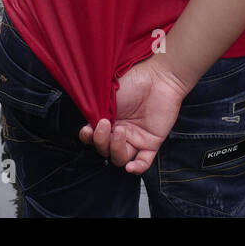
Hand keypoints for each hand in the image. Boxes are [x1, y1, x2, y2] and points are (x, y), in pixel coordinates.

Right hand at [79, 55, 188, 174]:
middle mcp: (120, 131)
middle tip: (105, 125)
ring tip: (120, 132)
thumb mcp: (107, 95)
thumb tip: (87, 122)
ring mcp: (136, 138)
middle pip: (105, 150)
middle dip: (101, 141)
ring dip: (116, 149)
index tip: (87, 130)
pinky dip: (136, 168)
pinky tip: (130, 166)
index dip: (88, 138)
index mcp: (108, 120)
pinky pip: (143, 162)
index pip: (94, 138)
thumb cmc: (134, 81)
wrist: (158, 78)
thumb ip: (95, 110)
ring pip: (120, 158)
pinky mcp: (151, 142)